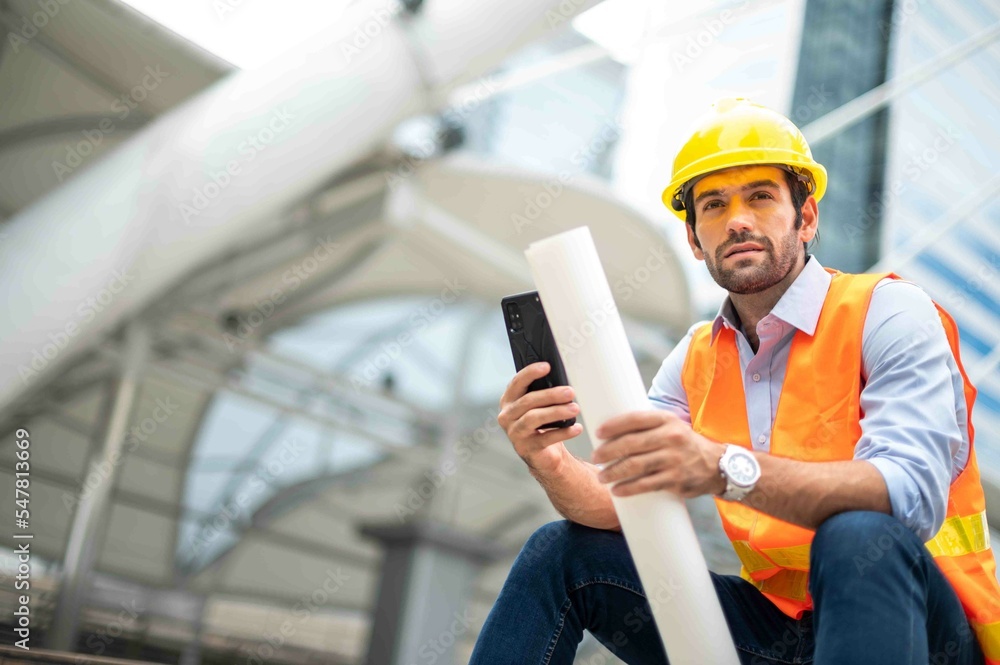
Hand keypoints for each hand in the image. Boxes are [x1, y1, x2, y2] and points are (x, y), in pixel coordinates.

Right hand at [498, 362, 583, 474]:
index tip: (547, 366)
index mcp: (509, 401)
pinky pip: (545, 438)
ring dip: (556, 412)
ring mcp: (515, 433)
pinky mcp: (525, 448)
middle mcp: (507, 416)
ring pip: (534, 418)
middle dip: (551, 395)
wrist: (543, 454)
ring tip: (574, 408)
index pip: (517, 383)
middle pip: (528, 401)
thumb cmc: (542, 425)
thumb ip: (543, 392)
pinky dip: (563, 432)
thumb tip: (561, 380)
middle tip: (570, 392)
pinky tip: (576, 428)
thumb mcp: (539, 406)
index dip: (530, 373)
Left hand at [591, 411, 726, 497]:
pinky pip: (646, 485)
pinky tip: (617, 491)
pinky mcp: (676, 480)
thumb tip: (613, 430)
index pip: (635, 419)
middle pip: (631, 444)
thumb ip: (648, 426)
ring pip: (635, 466)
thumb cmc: (684, 444)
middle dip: (608, 451)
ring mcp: (673, 459)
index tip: (598, 432)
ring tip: (602, 476)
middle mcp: (670, 437)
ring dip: (614, 472)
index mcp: (667, 420)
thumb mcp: (671, 426)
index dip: (614, 426)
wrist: (717, 465)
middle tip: (595, 457)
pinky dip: (628, 488)